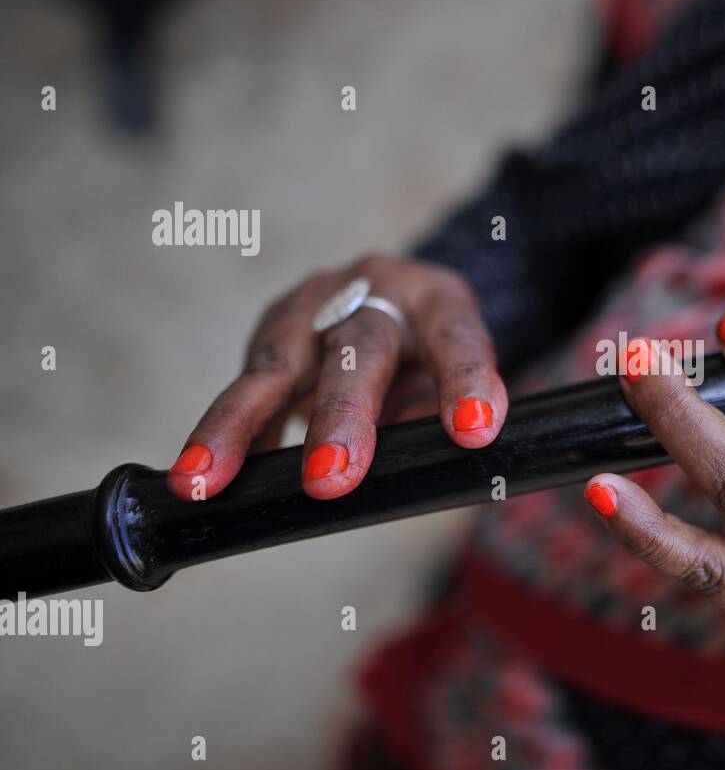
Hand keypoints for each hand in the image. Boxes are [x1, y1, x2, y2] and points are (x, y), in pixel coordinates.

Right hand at [167, 255, 505, 500]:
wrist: (398, 301)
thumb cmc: (431, 354)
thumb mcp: (454, 375)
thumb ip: (438, 415)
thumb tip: (410, 469)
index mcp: (437, 299)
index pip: (456, 337)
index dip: (466, 382)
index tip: (474, 431)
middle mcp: (373, 290)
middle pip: (358, 349)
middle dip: (342, 417)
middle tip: (330, 480)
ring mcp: (315, 303)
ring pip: (274, 365)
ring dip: (237, 426)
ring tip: (205, 478)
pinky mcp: (273, 329)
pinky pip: (248, 388)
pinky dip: (227, 433)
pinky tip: (204, 476)